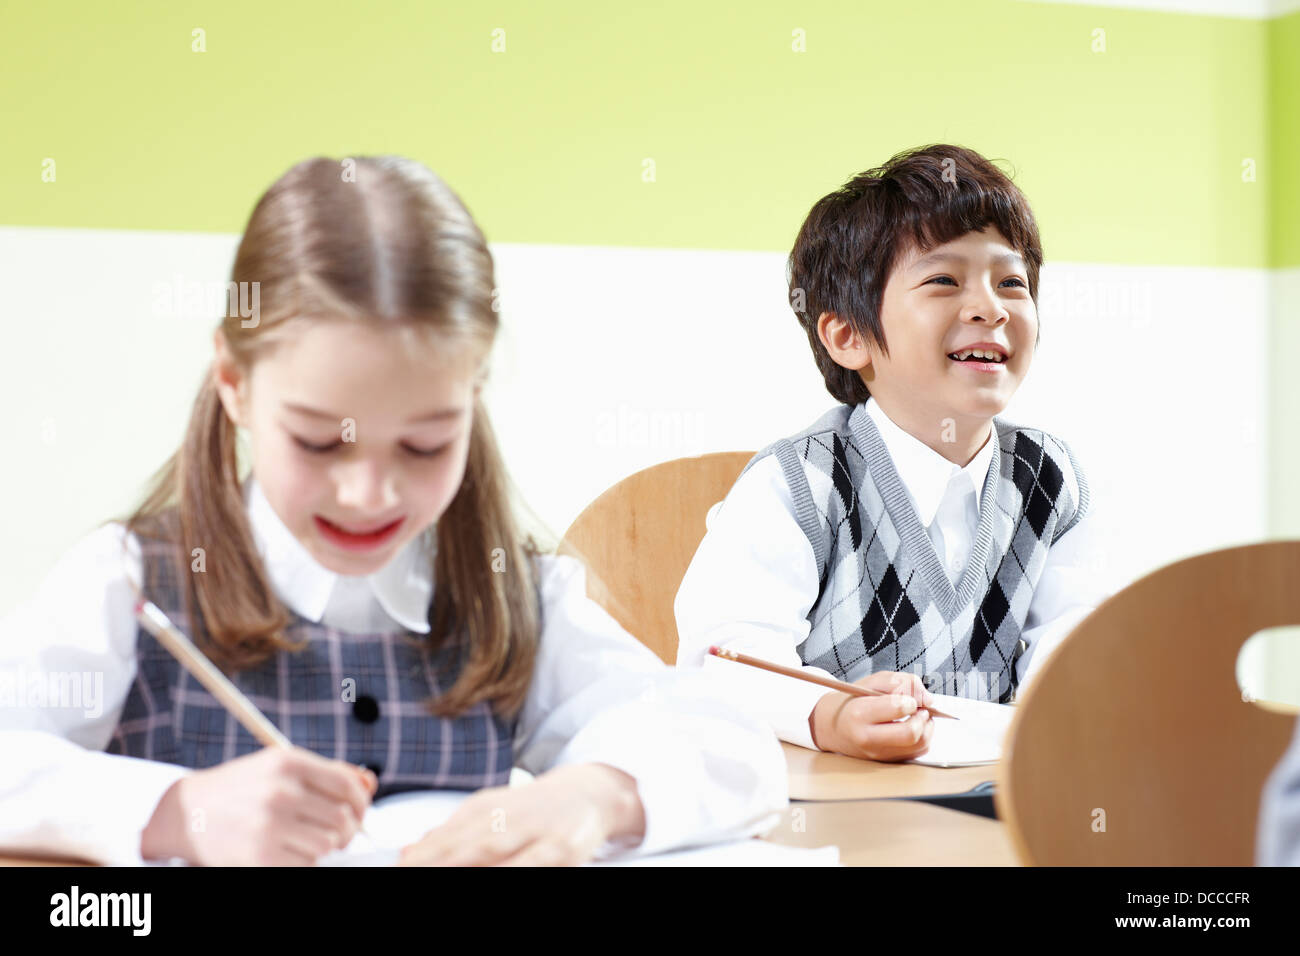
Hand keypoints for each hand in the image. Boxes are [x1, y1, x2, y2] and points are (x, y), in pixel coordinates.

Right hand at [140, 747, 377, 864]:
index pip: (347, 786)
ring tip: (306, 840)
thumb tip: (370, 784)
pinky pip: (307, 864)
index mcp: (288, 763)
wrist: (185, 813)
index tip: (360, 812)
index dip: (361, 803)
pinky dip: (304, 861)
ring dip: (324, 847)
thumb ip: (327, 773)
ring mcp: (270, 826)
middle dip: (346, 830)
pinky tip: (288, 852)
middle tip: (336, 834)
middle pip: (343, 819)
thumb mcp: (280, 767)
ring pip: (328, 845)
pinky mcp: (261, 857)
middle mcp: (281, 791)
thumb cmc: (242, 788)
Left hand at [397, 763, 644, 865]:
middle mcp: (507, 818)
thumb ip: (451, 834)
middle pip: (464, 848)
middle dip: (434, 863)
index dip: (418, 857)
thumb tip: (407, 852)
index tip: (398, 867)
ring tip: (436, 875)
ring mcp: (535, 834)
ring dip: (464, 865)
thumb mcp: (490, 813)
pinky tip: (501, 875)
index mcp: (483, 809)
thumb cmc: (532, 810)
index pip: (442, 839)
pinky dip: (514, 870)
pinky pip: (531, 867)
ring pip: (495, 856)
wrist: (589, 792)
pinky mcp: (561, 850)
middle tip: (407, 871)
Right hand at [809, 670, 935, 761]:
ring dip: (927, 728)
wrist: (831, 726)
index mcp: (859, 713)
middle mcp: (868, 737)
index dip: (911, 699)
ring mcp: (878, 753)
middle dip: (923, 717)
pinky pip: (917, 753)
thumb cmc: (851, 701)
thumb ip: (900, 682)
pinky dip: (923, 738)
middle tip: (921, 708)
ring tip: (919, 716)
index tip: (909, 696)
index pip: (898, 707)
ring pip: (919, 745)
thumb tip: (928, 699)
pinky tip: (914, 727)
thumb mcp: (871, 682)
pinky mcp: (886, 761)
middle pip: (911, 733)